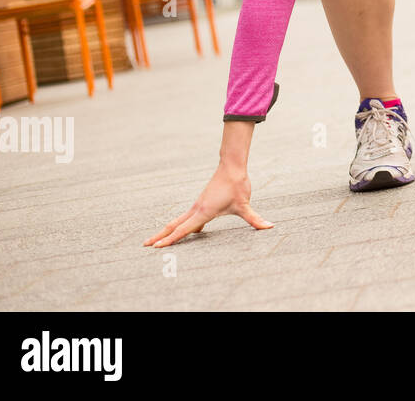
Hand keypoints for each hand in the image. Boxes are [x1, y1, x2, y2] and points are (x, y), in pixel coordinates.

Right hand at [144, 163, 271, 247]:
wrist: (232, 166)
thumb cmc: (237, 185)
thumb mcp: (245, 204)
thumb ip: (255, 219)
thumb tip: (269, 227)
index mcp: (204, 212)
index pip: (184, 229)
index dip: (170, 239)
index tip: (156, 247)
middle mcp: (197, 209)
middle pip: (174, 225)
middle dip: (160, 236)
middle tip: (145, 246)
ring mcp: (198, 206)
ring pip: (179, 220)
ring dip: (167, 230)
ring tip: (157, 241)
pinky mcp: (202, 203)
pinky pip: (188, 217)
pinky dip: (181, 225)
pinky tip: (186, 231)